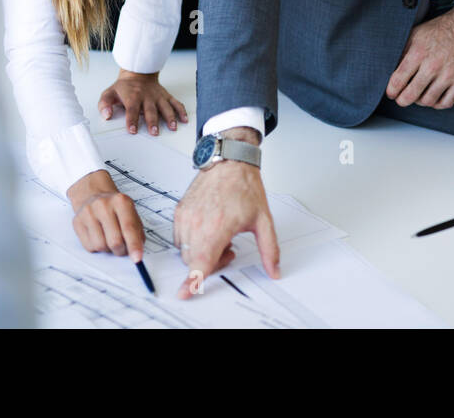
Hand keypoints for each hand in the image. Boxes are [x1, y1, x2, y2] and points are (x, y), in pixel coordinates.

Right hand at [67, 169, 146, 258]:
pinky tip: (99, 236)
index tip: (137, 258)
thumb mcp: (131, 213)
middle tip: (122, 249)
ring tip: (109, 239)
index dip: (134, 246)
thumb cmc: (115, 207)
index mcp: (121, 202)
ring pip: (101, 246)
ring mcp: (88, 213)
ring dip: (108, 249)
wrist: (93, 194)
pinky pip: (89, 246)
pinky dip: (97, 247)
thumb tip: (137, 252)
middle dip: (121, 251)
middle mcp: (103, 205)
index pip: (129, 227)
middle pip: (115, 241)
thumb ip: (136, 232)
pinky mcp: (77, 221)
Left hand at [98, 69, 187, 135]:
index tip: (132, 130)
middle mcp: (147, 97)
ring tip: (173, 127)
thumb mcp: (109, 93)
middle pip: (150, 110)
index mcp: (132, 97)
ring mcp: (158, 97)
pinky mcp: (166, 96)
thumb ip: (105, 104)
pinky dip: (181, 111)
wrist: (138, 73)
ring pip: (165, 107)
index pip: (132, 110)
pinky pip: (175, 103)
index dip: (132, 120)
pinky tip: (184, 120)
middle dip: (153, 122)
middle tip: (154, 132)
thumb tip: (106, 115)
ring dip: (170, 117)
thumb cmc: (124, 87)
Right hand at [172, 128, 278, 298]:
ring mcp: (186, 216)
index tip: (185, 292)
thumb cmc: (244, 186)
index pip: (200, 262)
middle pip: (194, 260)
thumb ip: (269, 249)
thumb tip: (274, 270)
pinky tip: (208, 228)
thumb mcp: (263, 220)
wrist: (229, 161)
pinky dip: (192, 240)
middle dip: (210, 262)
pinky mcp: (179, 211)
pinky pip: (179, 238)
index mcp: (218, 226)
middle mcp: (197, 222)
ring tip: (220, 234)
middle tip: (229, 248)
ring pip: (185, 251)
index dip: (193, 281)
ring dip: (201, 251)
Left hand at [386, 4, 453, 108]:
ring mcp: (448, 74)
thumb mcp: (417, 34)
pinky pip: (446, 102)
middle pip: (411, 95)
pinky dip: (438, 104)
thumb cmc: (441, 29)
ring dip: (420, 102)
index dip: (391, 90)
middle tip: (401, 99)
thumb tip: (391, 67)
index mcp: (418, 52)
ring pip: (428, 101)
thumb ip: (403, 51)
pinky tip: (434, 98)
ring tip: (418, 96)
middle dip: (402, 100)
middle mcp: (432, 65)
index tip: (391, 93)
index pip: (398, 80)